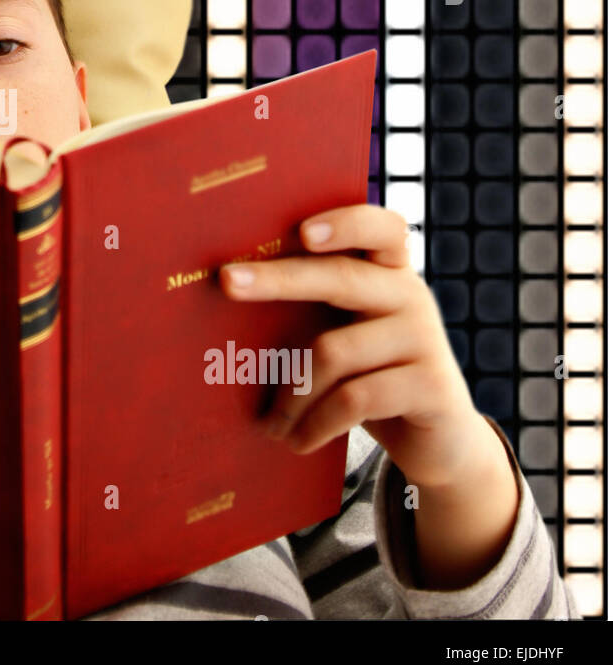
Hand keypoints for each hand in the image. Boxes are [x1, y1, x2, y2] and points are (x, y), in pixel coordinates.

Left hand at [218, 204, 519, 586]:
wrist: (439, 441)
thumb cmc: (368, 377)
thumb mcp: (344, 337)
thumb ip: (310, 312)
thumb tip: (226, 295)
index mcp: (387, 272)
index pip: (380, 228)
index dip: (345, 223)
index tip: (302, 231)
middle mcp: (409, 295)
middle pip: (339, 278)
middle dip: (275, 278)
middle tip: (225, 281)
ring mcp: (424, 338)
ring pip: (333, 352)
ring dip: (289, 393)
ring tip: (269, 425)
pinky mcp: (431, 386)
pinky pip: (353, 398)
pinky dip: (315, 423)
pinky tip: (296, 441)